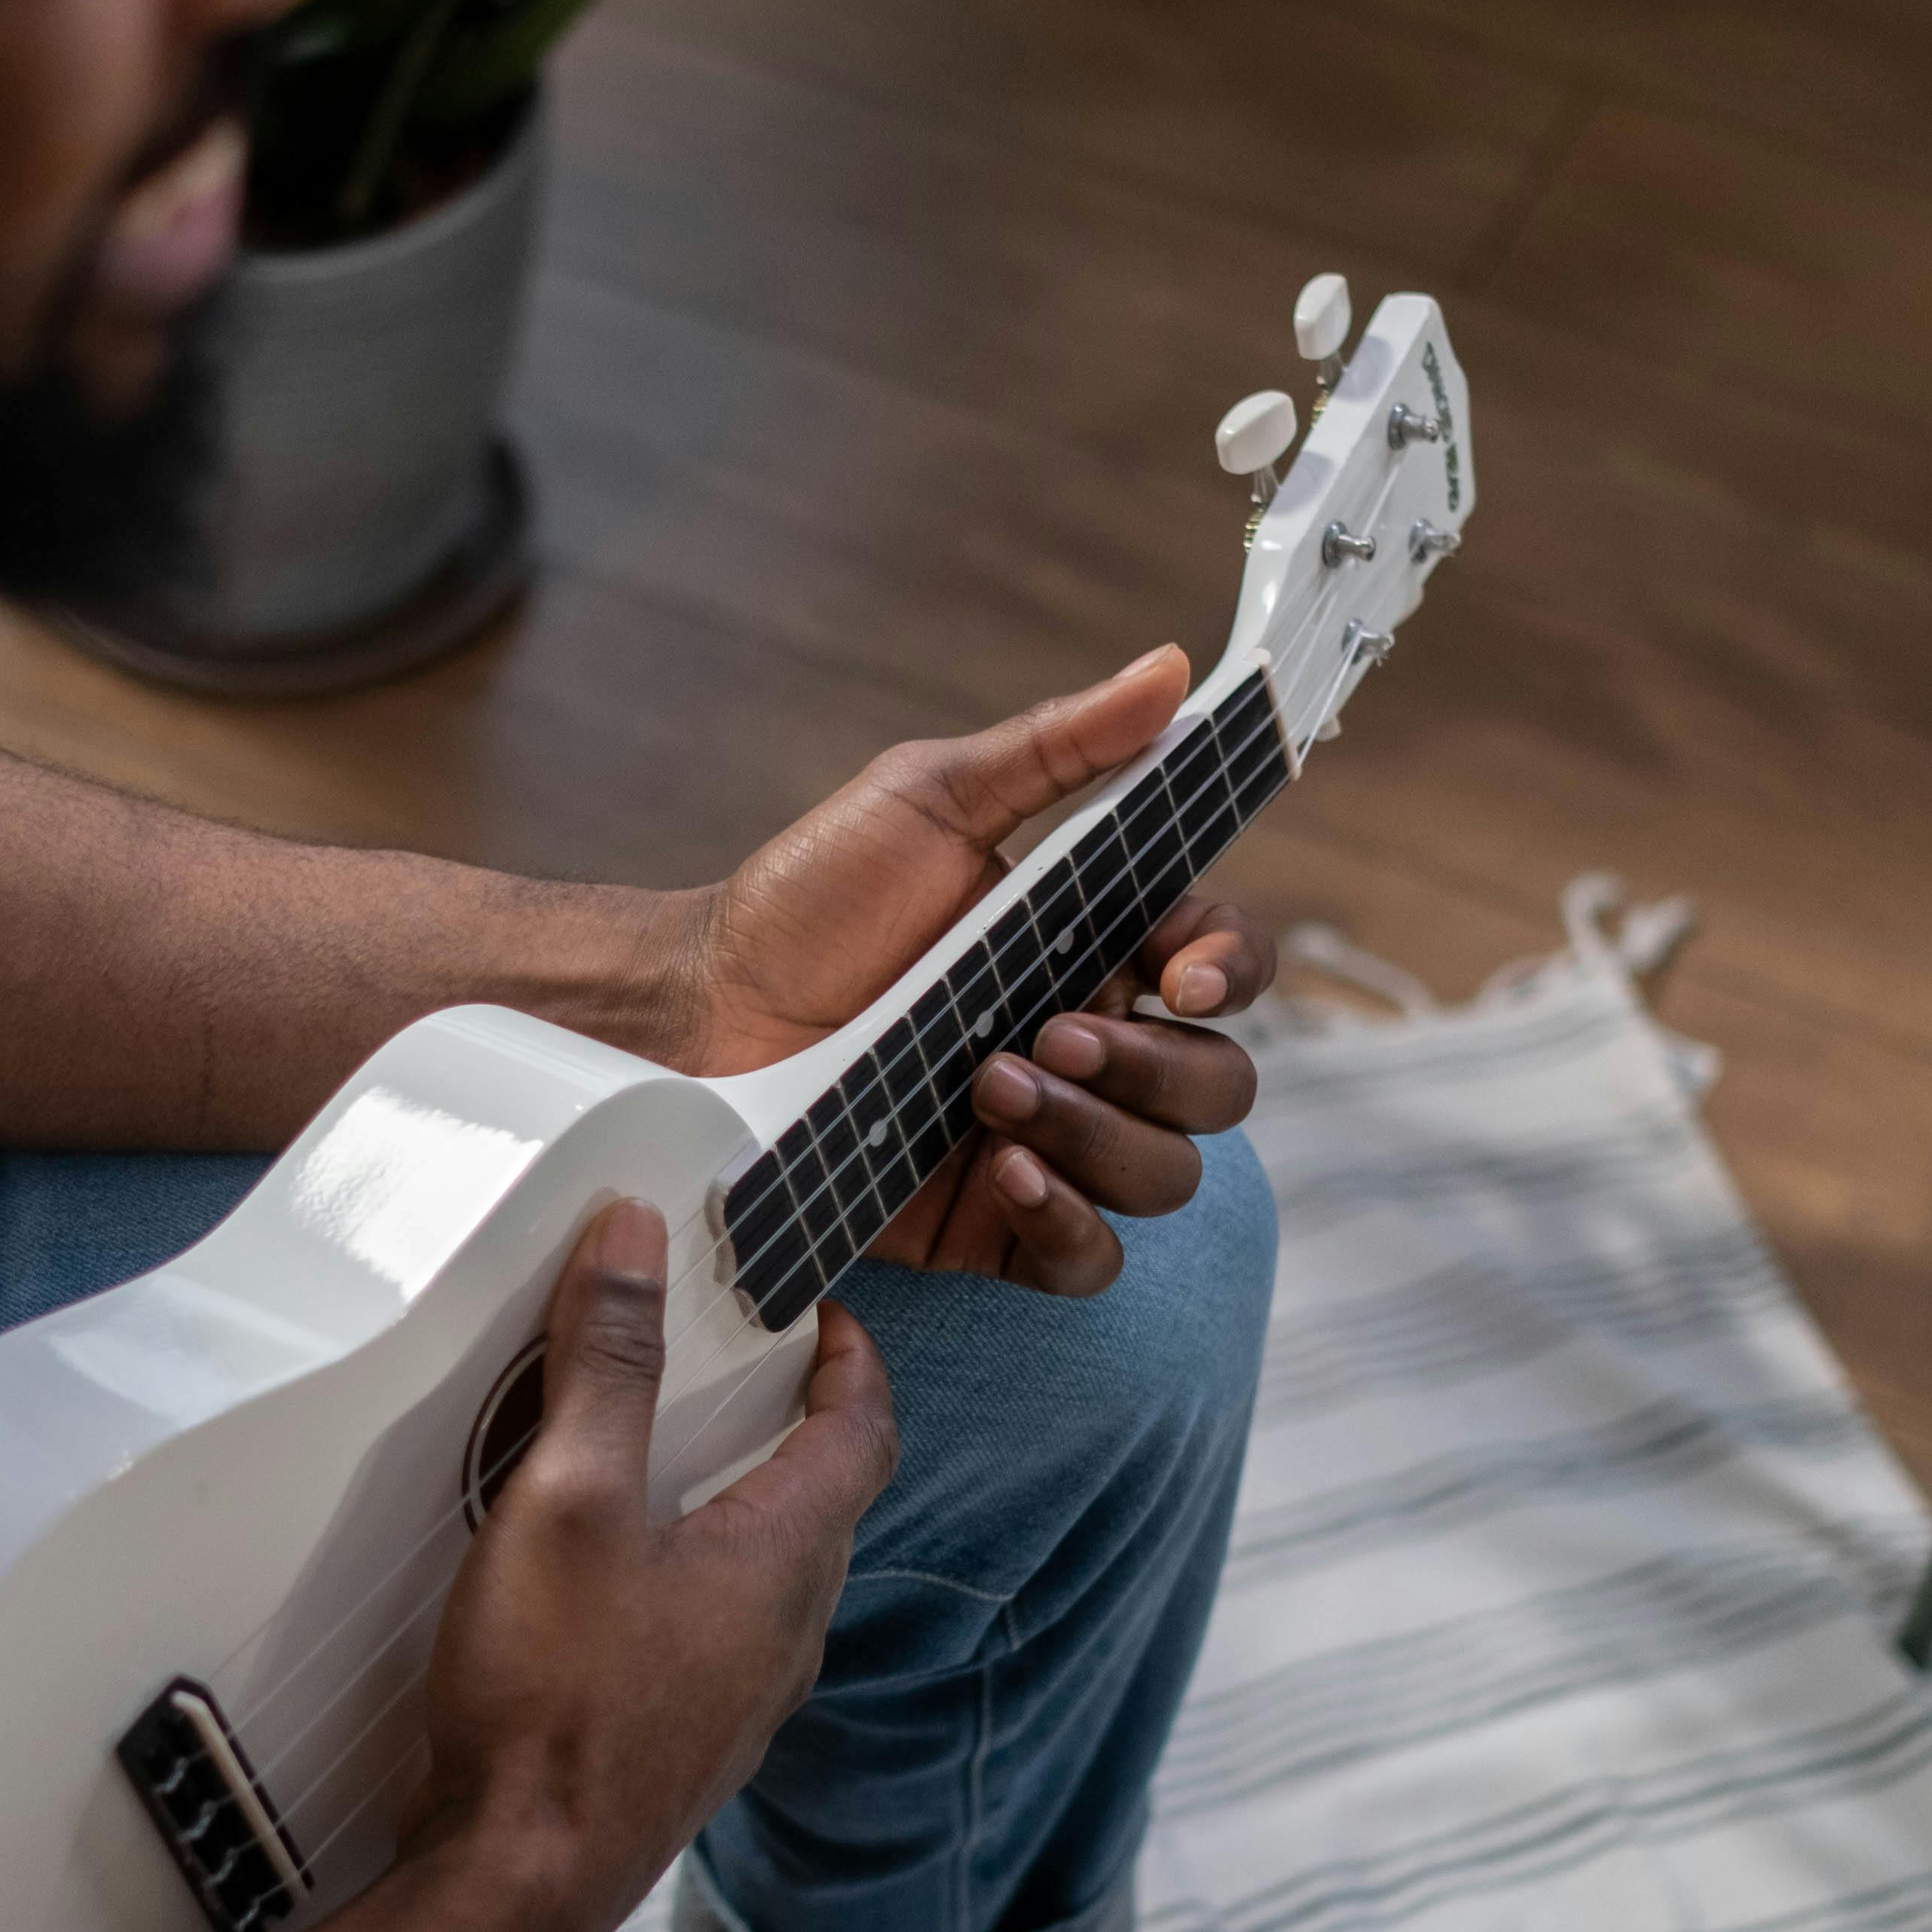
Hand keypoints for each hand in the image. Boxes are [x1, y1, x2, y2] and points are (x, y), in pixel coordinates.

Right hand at [411, 1203, 895, 1931]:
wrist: (512, 1889)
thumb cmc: (552, 1704)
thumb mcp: (568, 1499)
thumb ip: (605, 1365)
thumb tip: (634, 1241)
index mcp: (785, 1560)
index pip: (863, 1430)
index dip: (851, 1356)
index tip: (822, 1308)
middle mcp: (786, 1634)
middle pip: (820, 1500)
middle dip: (786, 1420)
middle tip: (730, 1361)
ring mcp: (738, 1702)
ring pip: (765, 1574)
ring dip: (731, 1503)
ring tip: (653, 1455)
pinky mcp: (680, 1745)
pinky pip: (710, 1636)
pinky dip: (682, 1578)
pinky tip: (600, 1582)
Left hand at [663, 649, 1277, 1295]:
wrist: (698, 1014)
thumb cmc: (806, 901)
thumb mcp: (927, 799)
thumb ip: (1057, 747)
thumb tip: (1169, 671)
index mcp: (1094, 946)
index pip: (1225, 965)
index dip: (1234, 969)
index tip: (1184, 970)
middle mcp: (1088, 1049)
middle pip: (1219, 1086)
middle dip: (1156, 1066)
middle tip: (1044, 1034)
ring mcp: (1049, 1142)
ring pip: (1167, 1174)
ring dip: (1102, 1136)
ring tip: (989, 1092)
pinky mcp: (993, 1225)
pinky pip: (1089, 1260)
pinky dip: (1071, 1224)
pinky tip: (1006, 1175)